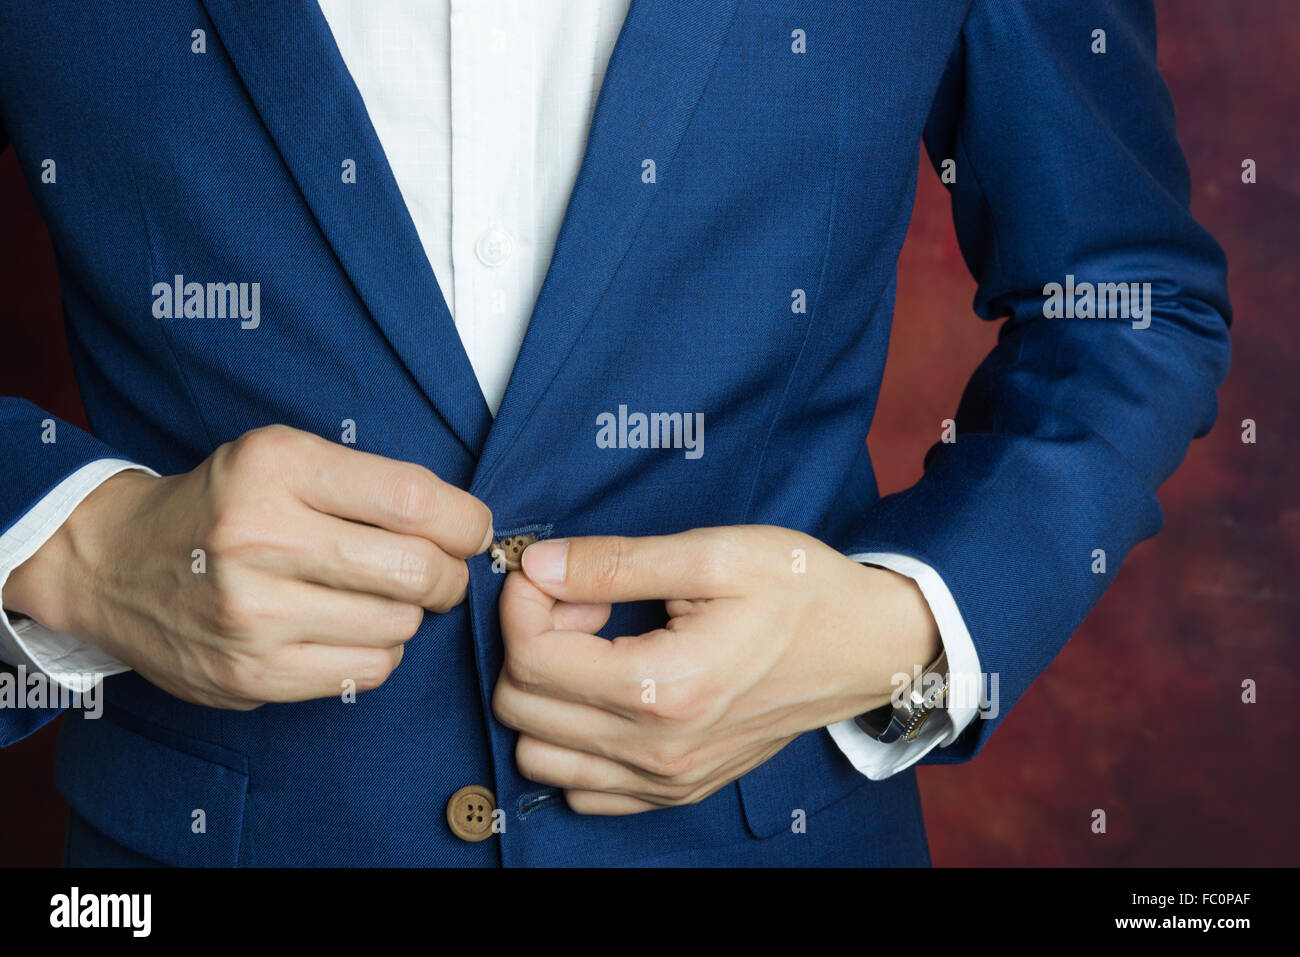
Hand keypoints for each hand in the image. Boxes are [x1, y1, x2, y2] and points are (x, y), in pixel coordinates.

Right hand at [4, 425, 492, 708]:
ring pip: (400, 625)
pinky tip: (350, 629)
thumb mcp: (284, 457)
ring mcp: (253, 615)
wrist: (114, 563)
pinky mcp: (253, 675)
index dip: (465, 522)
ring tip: (377, 597)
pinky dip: (379, 651)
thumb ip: (370, 481)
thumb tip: (468, 528)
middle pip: (417, 570)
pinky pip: (369, 670)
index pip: (414, 500)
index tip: (471, 531)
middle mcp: (261, 538)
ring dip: (409, 614)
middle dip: (450, 576)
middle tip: (441, 574)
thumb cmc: (224, 504)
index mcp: (276, 468)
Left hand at [492, 525, 940, 813]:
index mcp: (664, 688)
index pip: (530, 658)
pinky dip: (572, 741)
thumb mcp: (714, 555)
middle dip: (532, 641)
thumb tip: (536, 568)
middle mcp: (657, 750)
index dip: (524, 601)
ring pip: (536, 755)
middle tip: (585, 604)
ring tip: (599, 649)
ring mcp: (666, 780)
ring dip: (547, 695)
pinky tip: (612, 692)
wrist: (867, 646)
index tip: (555, 572)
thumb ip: (615, 563)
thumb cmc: (800, 592)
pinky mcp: (677, 791)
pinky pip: (580, 788)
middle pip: (521, 707)